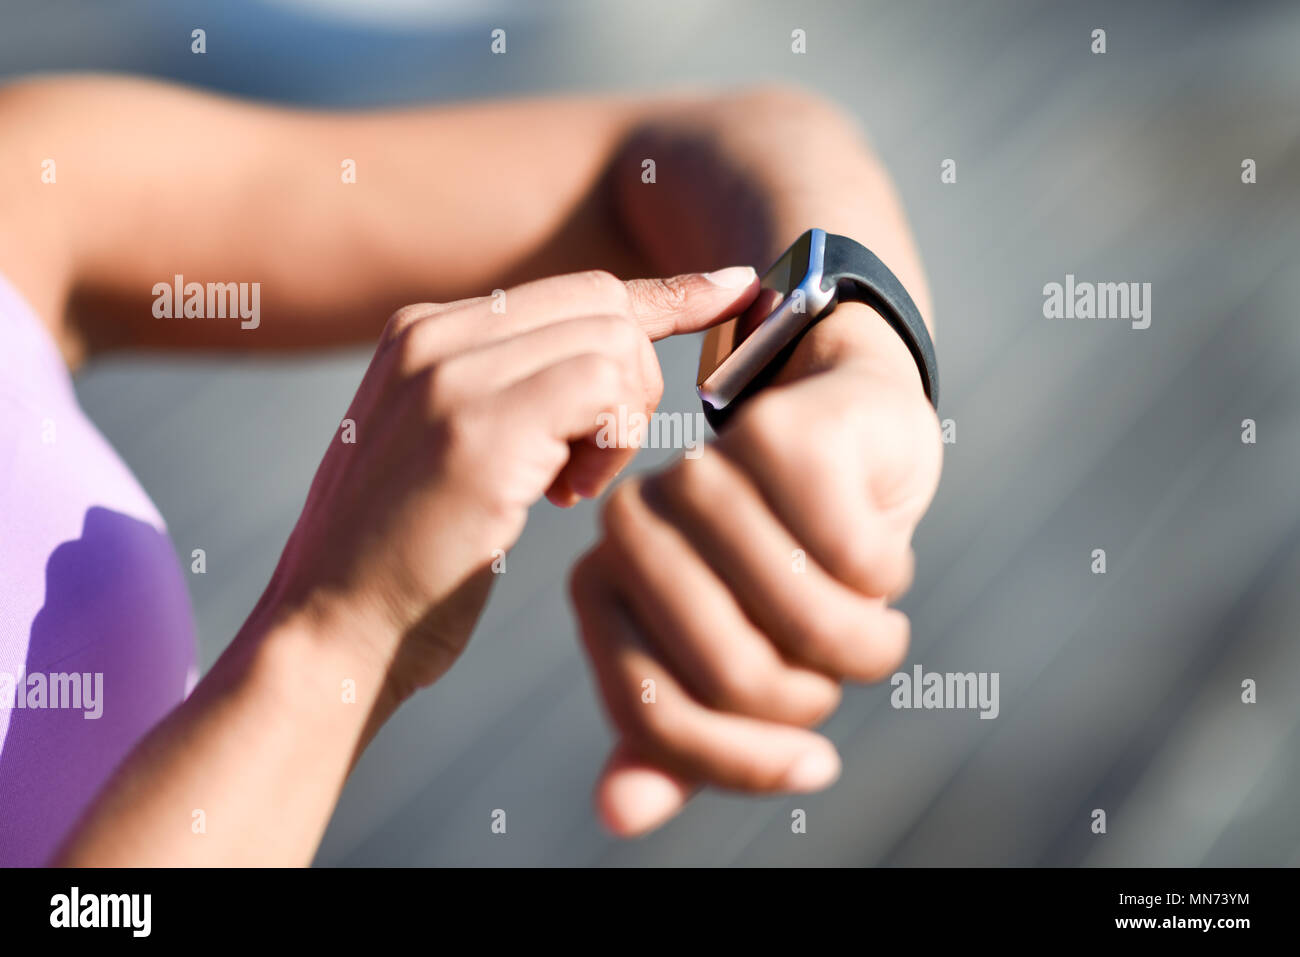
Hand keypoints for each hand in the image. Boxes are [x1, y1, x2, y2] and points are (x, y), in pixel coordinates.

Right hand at [257, 266, 758, 706]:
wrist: (330, 635)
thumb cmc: (407, 559)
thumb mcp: (452, 448)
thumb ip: (509, 391)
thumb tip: (611, 361)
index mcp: (423, 332)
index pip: (576, 290)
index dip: (666, 295)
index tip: (733, 289)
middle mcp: (430, 335)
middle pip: (605, 303)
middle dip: (636, 381)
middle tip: (596, 461)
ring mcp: (449, 378)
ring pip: (613, 341)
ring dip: (622, 422)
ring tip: (571, 485)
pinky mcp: (476, 432)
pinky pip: (605, 389)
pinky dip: (614, 443)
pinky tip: (568, 495)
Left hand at [569, 302, 942, 834]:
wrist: (845, 439)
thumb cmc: (784, 562)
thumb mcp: (733, 657)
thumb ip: (675, 739)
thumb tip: (619, 817)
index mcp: (599, 587)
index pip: (652, 715)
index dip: (741, 763)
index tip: (814, 767)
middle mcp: (629, 524)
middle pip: (732, 676)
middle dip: (812, 698)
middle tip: (839, 668)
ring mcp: (700, 471)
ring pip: (801, 620)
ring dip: (866, 642)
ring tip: (873, 620)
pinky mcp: (779, 436)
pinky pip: (856, 561)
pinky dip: (888, 577)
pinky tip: (879, 555)